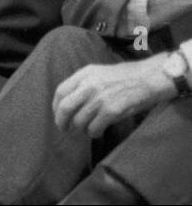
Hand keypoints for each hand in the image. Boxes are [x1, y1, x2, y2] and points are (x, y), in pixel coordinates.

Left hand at [53, 56, 174, 137]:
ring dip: (81, 129)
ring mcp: (99, 98)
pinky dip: (93, 132)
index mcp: (84, 74)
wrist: (149, 78)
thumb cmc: (124, 77)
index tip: (57, 114)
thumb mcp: (98, 72)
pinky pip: (94, 128)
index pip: (60, 92)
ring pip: (79, 121)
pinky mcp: (111, 111)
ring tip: (88, 129)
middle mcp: (88, 85)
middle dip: (61, 122)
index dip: (55, 106)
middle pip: (65, 108)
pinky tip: (97, 131)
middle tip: (64, 129)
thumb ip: (82, 83)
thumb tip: (67, 102)